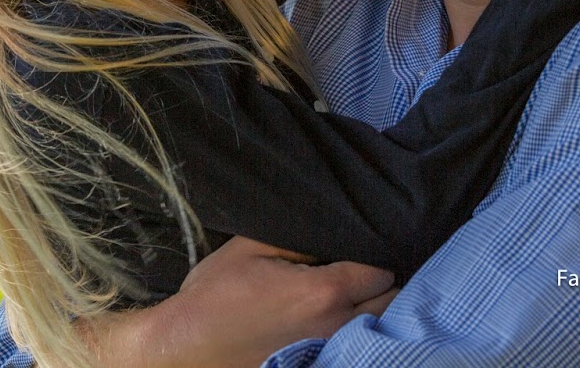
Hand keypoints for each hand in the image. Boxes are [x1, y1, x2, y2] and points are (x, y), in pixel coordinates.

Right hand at [87, 237, 396, 367]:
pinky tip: (339, 318)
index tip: (361, 245)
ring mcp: (329, 353)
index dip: (375, 252)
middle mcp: (337, 327)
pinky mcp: (317, 367)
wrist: (187, 347)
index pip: (381, 270)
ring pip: (379, 327)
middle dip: (383, 282)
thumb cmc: (215, 295)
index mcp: (324, 292)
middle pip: (392, 302)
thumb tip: (335, 226)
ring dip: (375, 307)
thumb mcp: (251, 247)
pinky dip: (358, 330)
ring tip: (354, 292)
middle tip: (362, 266)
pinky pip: (356, 345)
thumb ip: (301, 234)